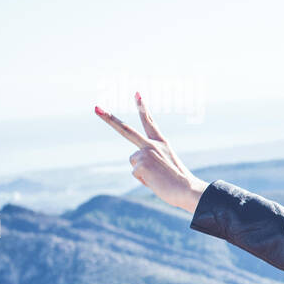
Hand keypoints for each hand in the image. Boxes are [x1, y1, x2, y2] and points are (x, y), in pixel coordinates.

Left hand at [95, 93, 208, 212]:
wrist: (187, 189)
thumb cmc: (180, 181)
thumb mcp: (166, 166)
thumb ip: (151, 160)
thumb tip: (137, 166)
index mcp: (162, 143)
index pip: (150, 122)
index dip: (143, 107)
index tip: (137, 94)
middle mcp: (152, 144)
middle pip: (126, 130)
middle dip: (109, 119)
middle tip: (96, 108)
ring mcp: (145, 152)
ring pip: (134, 161)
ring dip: (143, 172)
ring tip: (159, 177)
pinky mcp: (140, 163)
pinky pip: (136, 173)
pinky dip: (145, 180)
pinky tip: (156, 181)